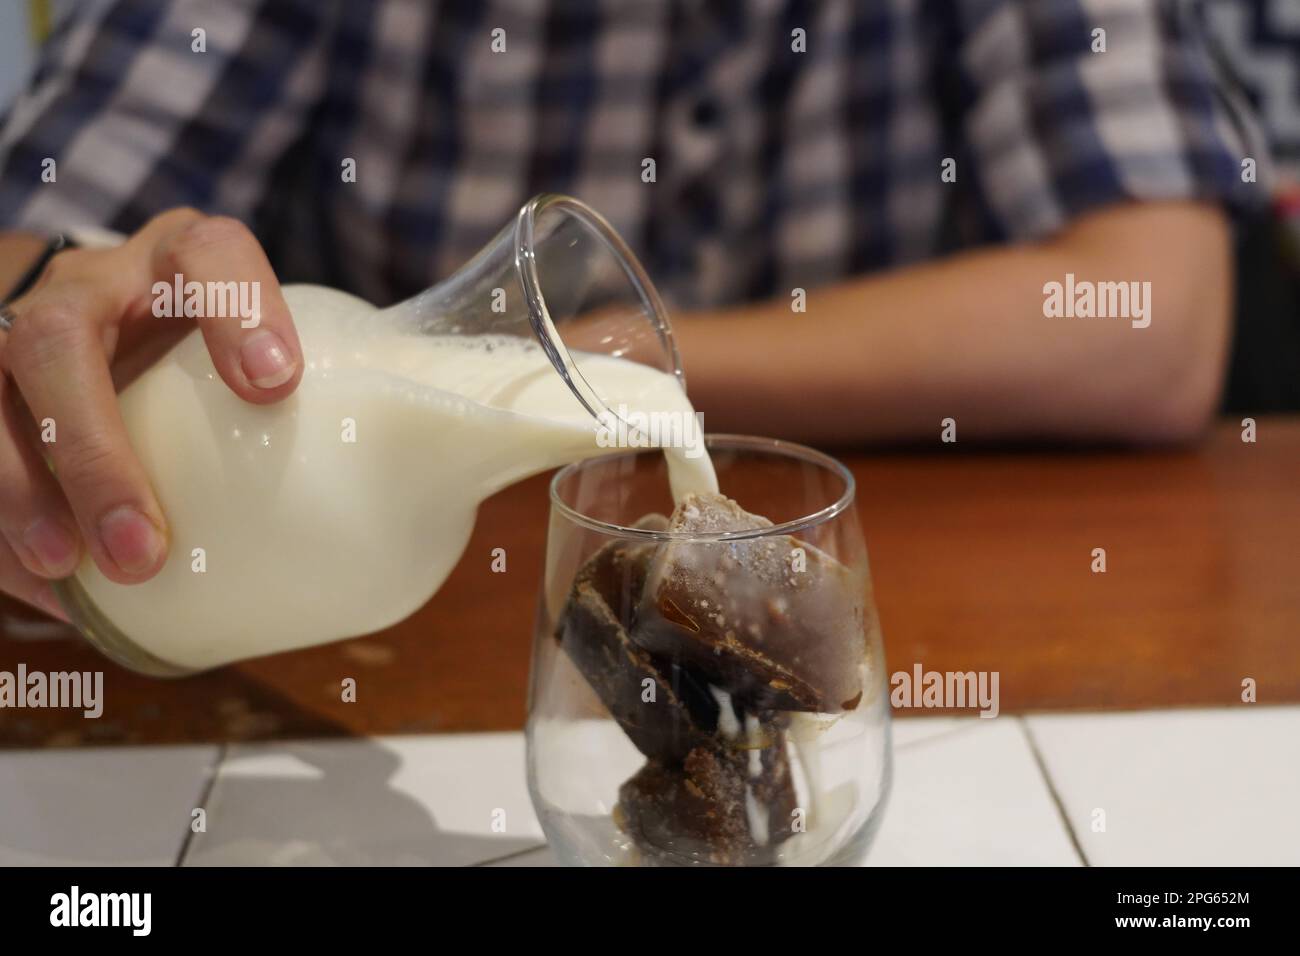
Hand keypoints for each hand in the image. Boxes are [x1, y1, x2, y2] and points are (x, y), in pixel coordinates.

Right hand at [0, 208, 302, 617]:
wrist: (94, 314)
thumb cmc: (201, 344)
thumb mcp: (250, 341)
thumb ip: (310, 390)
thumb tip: (428, 475)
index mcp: (179, 262)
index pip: (209, 257)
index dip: (237, 310)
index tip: (275, 383)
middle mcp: (89, 288)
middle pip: (61, 342)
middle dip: (97, 451)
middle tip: (144, 545)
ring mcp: (14, 331)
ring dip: (25, 491)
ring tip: (68, 571)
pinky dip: (0, 529)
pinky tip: (44, 589)